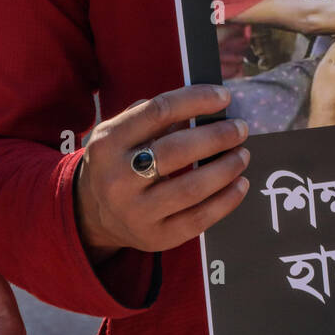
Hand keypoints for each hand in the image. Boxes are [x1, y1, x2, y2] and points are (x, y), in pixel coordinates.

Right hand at [74, 85, 250, 263]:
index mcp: (109, 143)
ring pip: (191, 188)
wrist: (92, 212)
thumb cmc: (119, 161)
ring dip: (226, 168)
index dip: (196, 100)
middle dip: (217, 136)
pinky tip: (240, 184)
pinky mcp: (155, 238)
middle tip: (240, 128)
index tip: (224, 97)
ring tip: (242, 154)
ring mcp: (135, 212)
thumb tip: (207, 104)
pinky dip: (226, 200)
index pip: (158, 112)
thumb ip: (154, 115)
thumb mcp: (121, 131)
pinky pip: (198, 219)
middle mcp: (117, 178)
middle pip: (177, 151)